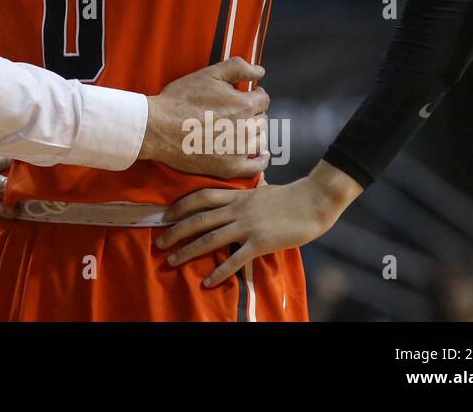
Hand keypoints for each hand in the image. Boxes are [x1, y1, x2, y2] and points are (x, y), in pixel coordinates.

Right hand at [139, 56, 270, 177]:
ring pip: (260, 139)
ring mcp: (239, 150)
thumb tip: (260, 71)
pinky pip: (257, 166)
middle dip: (252, 114)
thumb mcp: (208, 75)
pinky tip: (258, 154)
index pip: (263, 99)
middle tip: (235, 113)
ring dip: (253, 134)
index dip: (253, 95)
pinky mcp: (230, 167)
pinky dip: (260, 160)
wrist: (158, 127)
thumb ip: (238, 68)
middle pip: (262, 119)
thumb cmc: (180, 100)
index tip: (244, 97)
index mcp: (244, 104)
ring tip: (238, 130)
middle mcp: (246, 128)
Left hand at [156, 164, 360, 286]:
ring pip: (210, 238)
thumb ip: (246, 195)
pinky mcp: (259, 242)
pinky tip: (209, 281)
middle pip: (199, 219)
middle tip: (159, 242)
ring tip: (173, 261)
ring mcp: (247, 225)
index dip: (181, 205)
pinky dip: (220, 271)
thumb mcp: (262, 190)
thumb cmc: (291, 196)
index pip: (201, 197)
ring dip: (189, 251)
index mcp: (237, 195)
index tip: (166, 214)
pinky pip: (235, 259)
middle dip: (176, 231)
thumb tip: (239, 195)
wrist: (313, 200)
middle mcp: (237, 209)